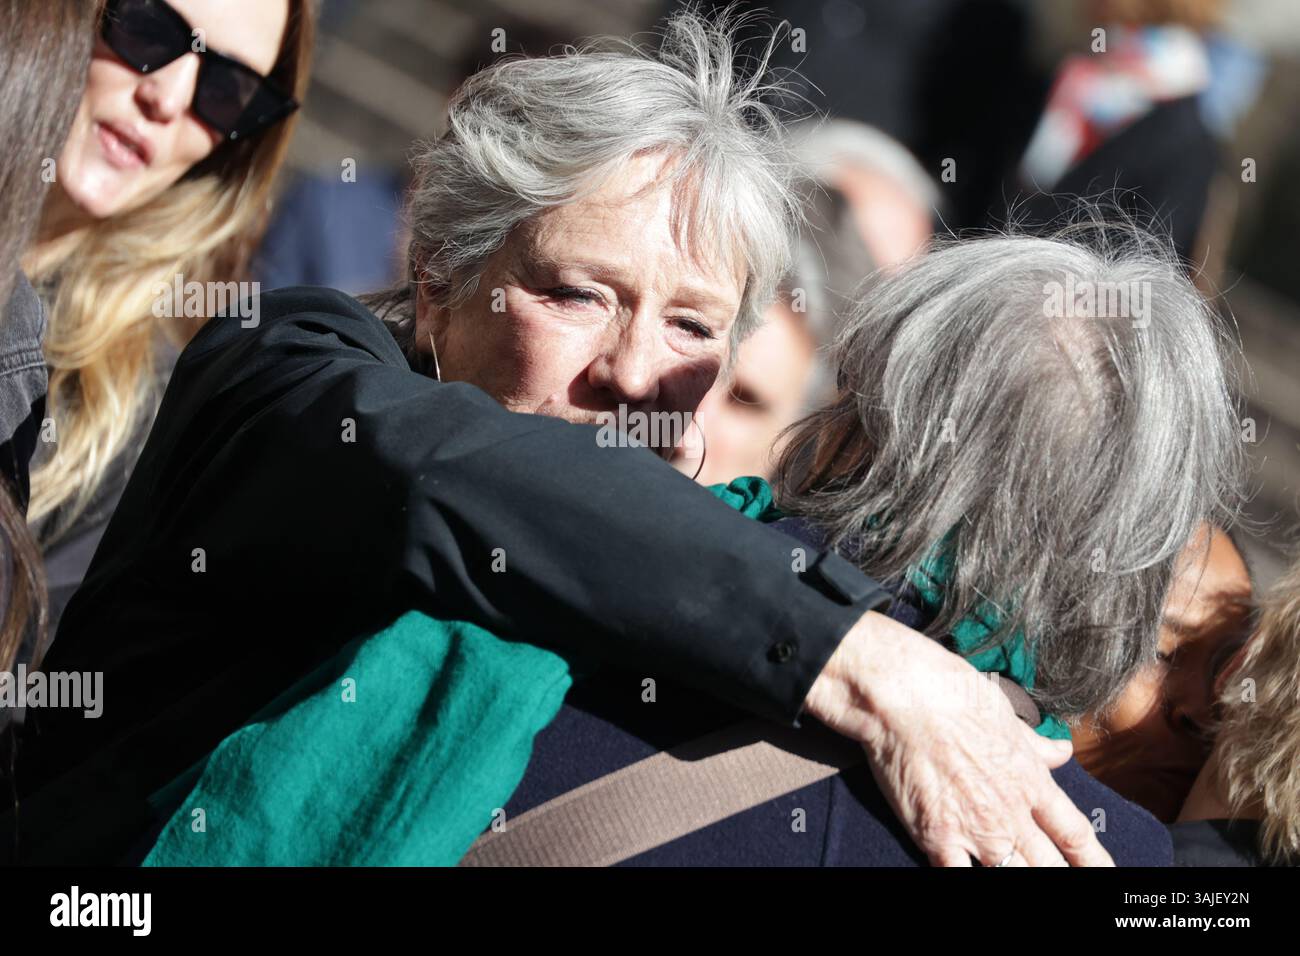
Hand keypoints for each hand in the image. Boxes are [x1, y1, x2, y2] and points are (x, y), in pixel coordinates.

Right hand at [803, 610, 1113, 866]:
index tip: (1105, 873)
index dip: (1094, 862)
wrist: (905, 696)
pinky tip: (966, 873)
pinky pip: (960, 877)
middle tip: (1068, 884)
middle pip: (1049, 866)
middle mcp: (1011, 813)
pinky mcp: (938, 838)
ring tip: (1019, 877)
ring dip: (1019, 877)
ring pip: (1013, 876)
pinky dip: (967, 877)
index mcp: (1031, 781)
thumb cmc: (953, 694)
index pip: (1075, 834)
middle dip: (1062, 878)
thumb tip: (1061, 751)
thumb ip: (1034, 744)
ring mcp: (976, 830)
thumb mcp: (1005, 713)